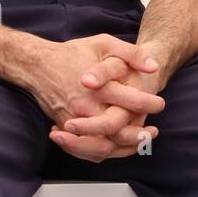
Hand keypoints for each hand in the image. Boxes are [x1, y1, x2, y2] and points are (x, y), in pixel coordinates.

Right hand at [31, 36, 164, 162]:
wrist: (37, 65)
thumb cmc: (71, 54)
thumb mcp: (103, 43)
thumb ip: (130, 53)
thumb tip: (153, 66)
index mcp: (98, 87)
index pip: (131, 101)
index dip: (149, 104)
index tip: (160, 103)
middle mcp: (86, 107)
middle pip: (118, 132)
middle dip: (139, 135)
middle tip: (152, 131)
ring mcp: (75, 121)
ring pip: (103, 147)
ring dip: (124, 149)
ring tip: (140, 142)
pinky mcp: (66, 128)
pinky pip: (87, 150)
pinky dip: (104, 153)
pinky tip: (117, 148)